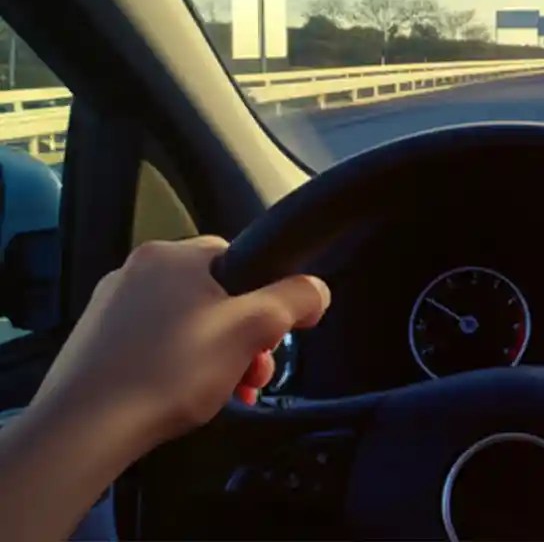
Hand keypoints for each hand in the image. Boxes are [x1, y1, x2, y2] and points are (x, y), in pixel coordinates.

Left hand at [31, 236, 329, 453]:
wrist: (85, 429)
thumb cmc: (170, 372)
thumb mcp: (252, 331)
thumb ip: (294, 300)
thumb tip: (317, 290)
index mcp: (171, 255)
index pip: (239, 258)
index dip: (265, 299)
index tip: (270, 341)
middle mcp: (136, 270)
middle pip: (215, 296)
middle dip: (243, 338)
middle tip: (250, 377)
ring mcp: (110, 307)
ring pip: (187, 324)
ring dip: (216, 356)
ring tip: (221, 393)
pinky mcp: (95, 343)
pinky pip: (154, 345)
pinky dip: (177, 367)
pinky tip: (182, 398)